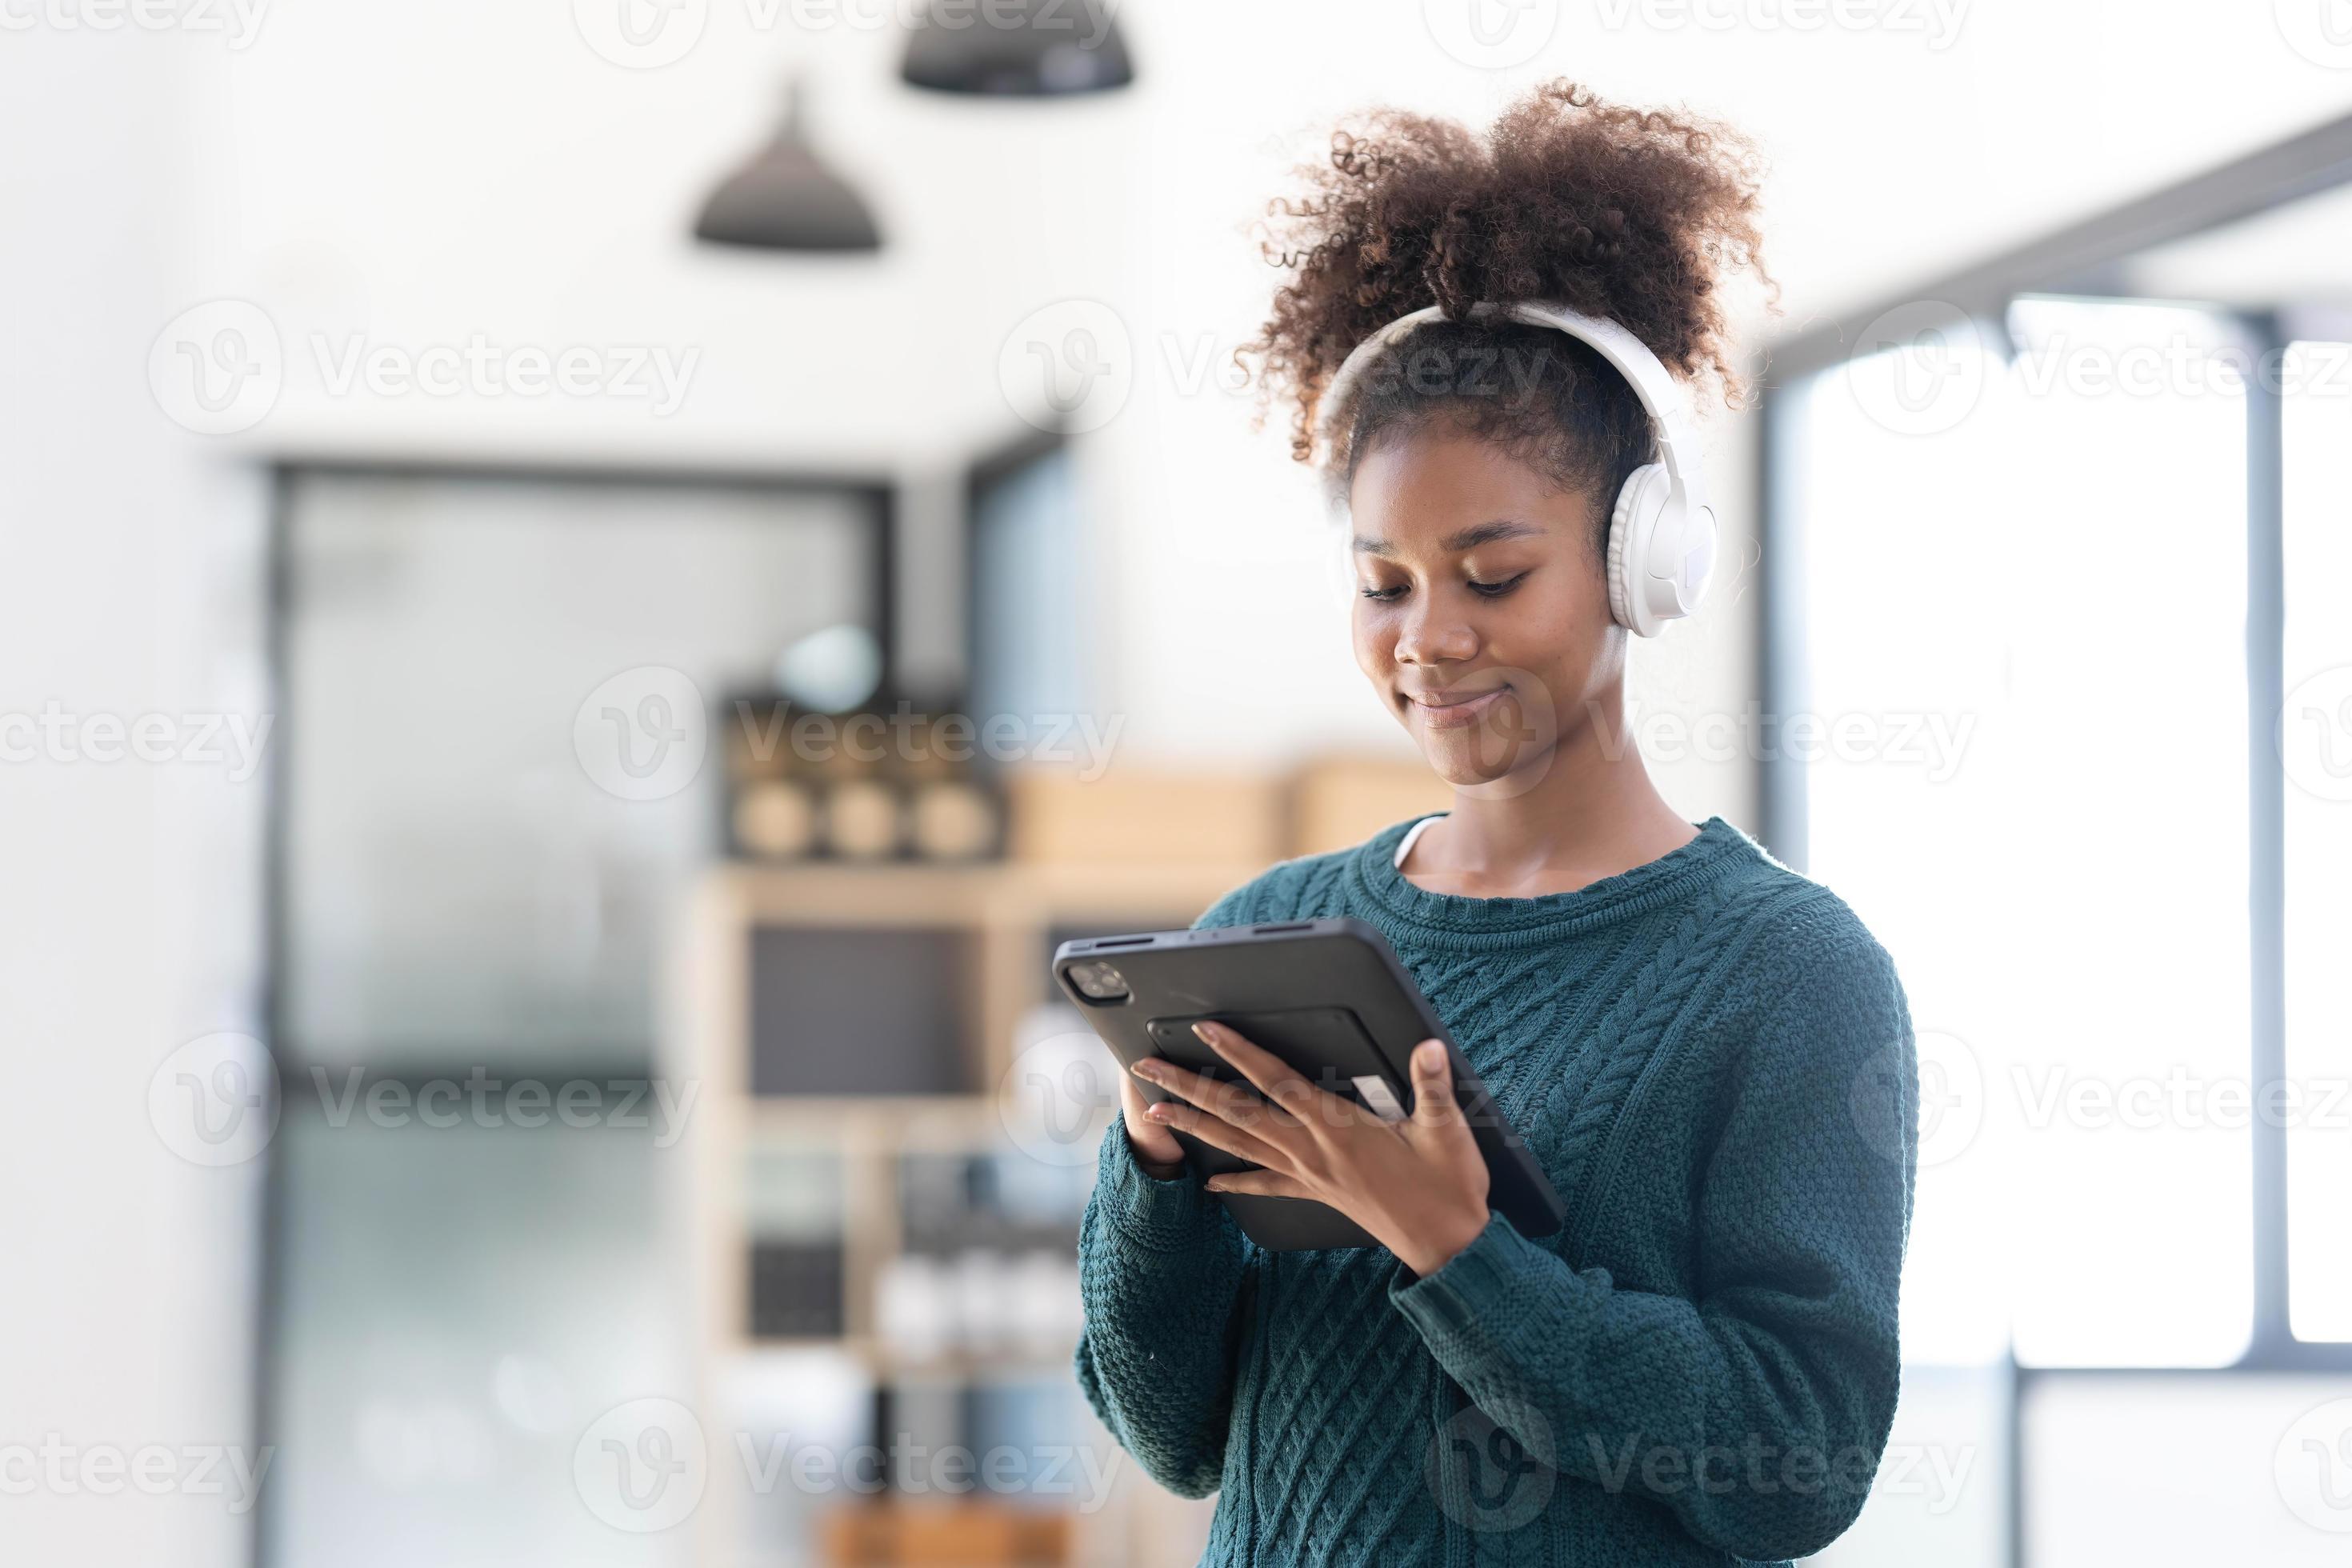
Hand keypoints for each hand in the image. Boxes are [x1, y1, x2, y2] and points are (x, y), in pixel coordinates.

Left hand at [1130, 1023, 1490, 1276]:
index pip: (1278, 1080)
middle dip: (1190, 1087)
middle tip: (1148, 1069)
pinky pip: (1264, 1184)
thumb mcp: (1447, 1129)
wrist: (1448, 1244)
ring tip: (1157, 1112)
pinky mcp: (1316, 1193)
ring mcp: (1310, 1174)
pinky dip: (1234, 1180)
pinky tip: (1209, 1182)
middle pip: (1238, 1111)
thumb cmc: (1448, 1186)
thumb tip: (1428, 1046)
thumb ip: (1434, 1084)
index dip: (1241, 1052)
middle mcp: (1313, 1149)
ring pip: (1240, 1143)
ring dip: (1196, 1125)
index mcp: (1338, 1127)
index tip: (1206, 1030)